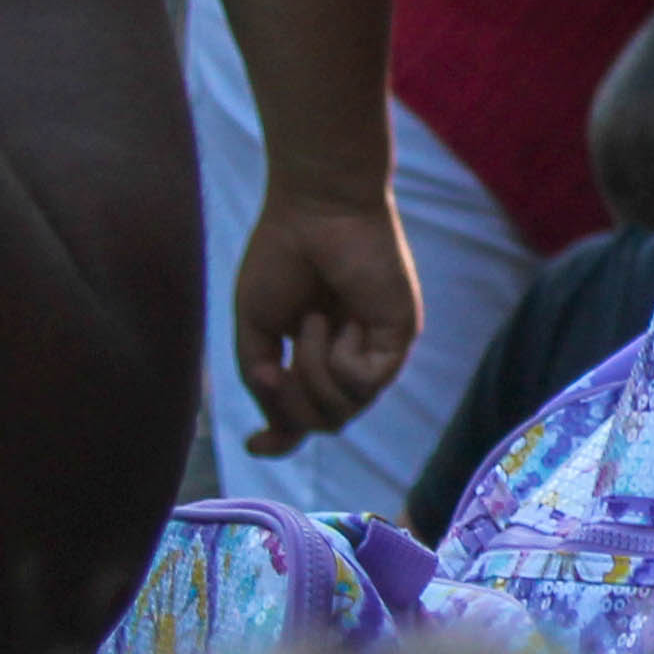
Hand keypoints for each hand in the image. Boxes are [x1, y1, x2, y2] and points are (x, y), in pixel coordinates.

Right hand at [229, 187, 424, 455]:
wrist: (315, 208)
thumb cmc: (283, 255)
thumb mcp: (258, 328)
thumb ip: (264, 380)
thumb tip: (274, 429)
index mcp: (316, 352)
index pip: (308, 413)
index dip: (282, 438)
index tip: (253, 445)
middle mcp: (351, 355)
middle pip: (324, 422)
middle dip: (290, 405)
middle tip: (276, 366)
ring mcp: (377, 347)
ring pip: (344, 411)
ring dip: (313, 376)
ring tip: (313, 321)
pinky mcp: (399, 335)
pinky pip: (366, 383)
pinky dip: (339, 362)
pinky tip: (338, 322)